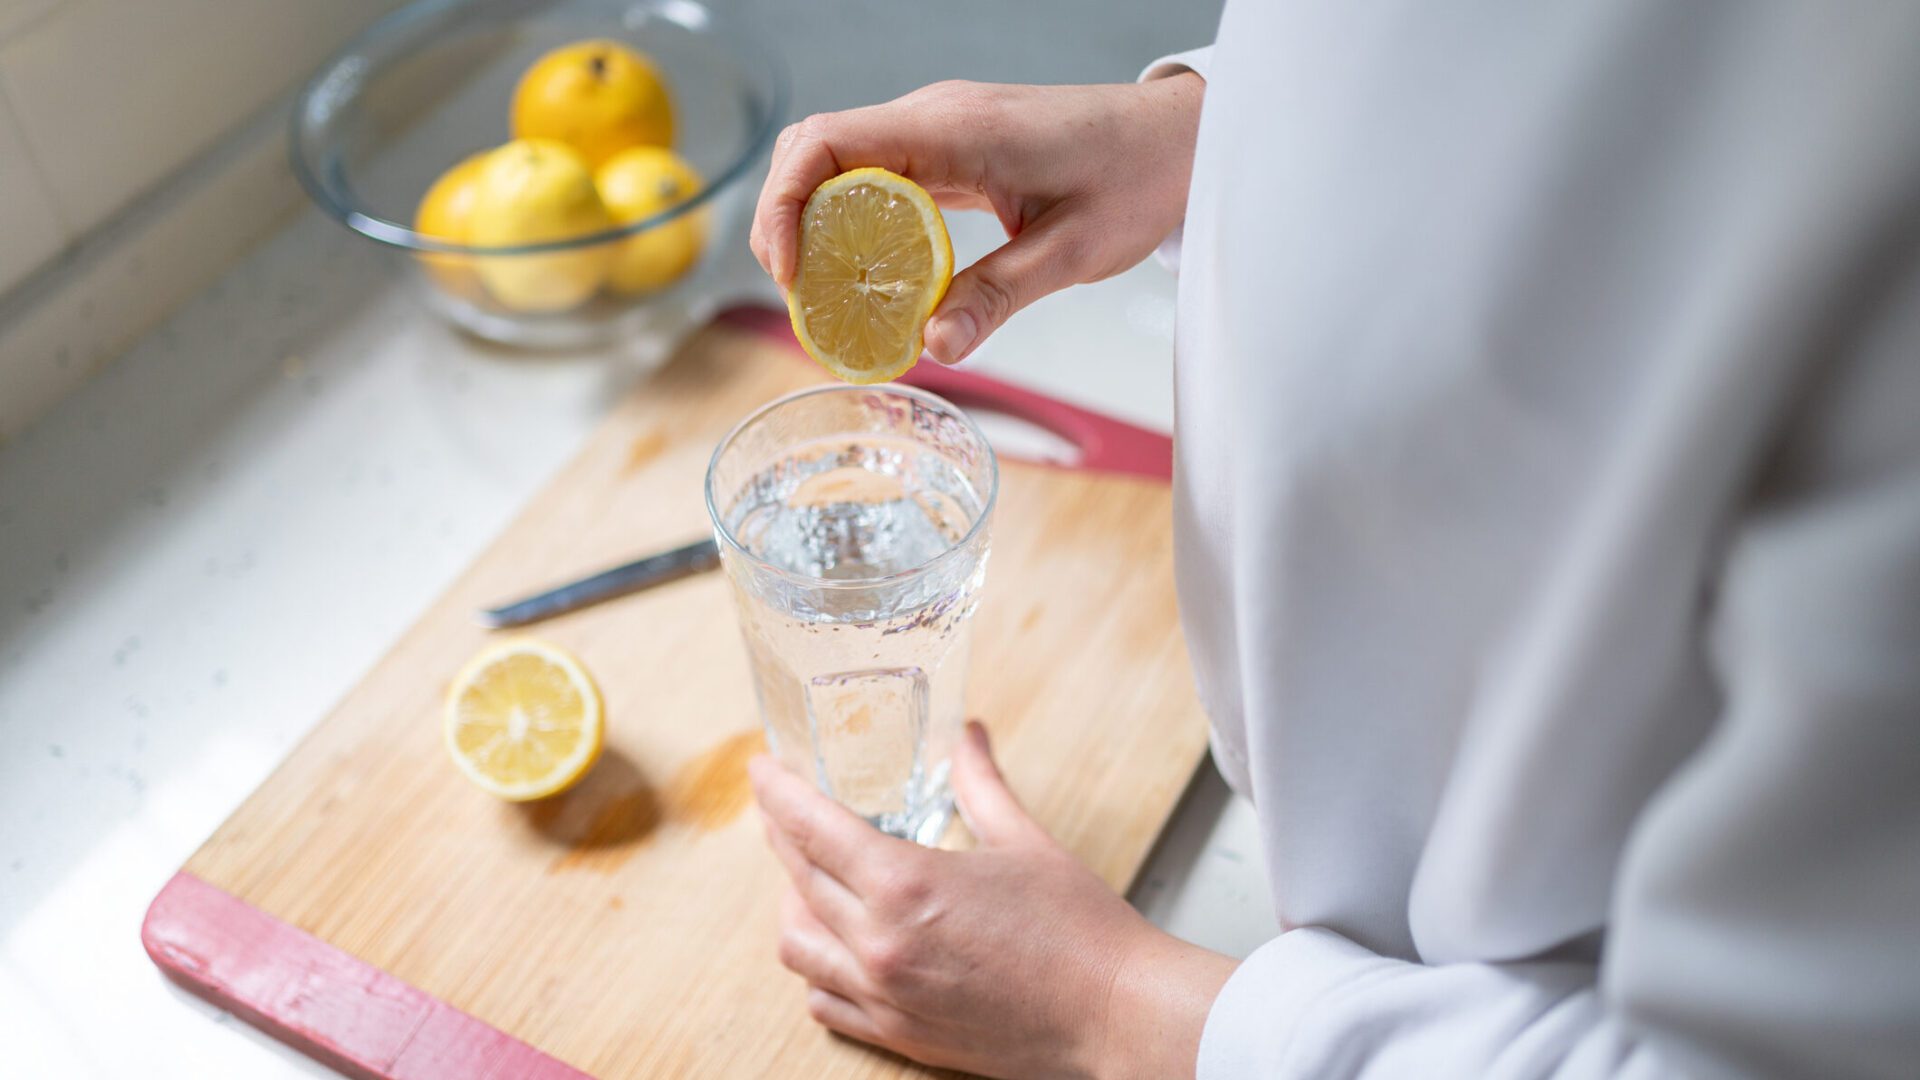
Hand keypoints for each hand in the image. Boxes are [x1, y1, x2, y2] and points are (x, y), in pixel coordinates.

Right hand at [749, 76, 1203, 363]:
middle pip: (815, 149)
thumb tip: (936, 348)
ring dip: (814, 220)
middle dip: (786, 220)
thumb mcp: (1071, 250)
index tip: (788, 272)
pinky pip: (877, 174)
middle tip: (801, 298)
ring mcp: (939, 129)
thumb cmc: (1136, 179)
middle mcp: (934, 118)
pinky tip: (866, 272)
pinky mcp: (950, 147)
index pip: (828, 143)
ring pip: (839, 160)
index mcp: (954, 129)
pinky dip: (853, 218)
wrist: (1179, 139)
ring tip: (824, 293)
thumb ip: (998, 297)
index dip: (785, 204)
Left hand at [749, 722, 1235, 1079]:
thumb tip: (966, 737)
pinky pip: (823, 1002)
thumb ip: (980, 783)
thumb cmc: (1081, 933)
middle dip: (782, 835)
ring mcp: (885, 995)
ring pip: (796, 945)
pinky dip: (816, 968)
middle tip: (782, 808)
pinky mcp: (899, 1035)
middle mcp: (881, 944)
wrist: (1116, 1016)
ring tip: (810, 878)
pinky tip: (834, 945)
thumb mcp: (1024, 840)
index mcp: (907, 886)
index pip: (812, 827)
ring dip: (793, 903)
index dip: (778, 792)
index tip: (761, 770)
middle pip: (797, 878)